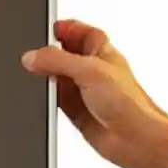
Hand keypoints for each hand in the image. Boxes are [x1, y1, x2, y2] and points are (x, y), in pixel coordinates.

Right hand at [22, 20, 167, 167]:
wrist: (135, 139)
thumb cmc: (129, 103)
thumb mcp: (89, 70)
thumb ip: (58, 61)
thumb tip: (32, 57)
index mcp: (103, 52)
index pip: (82, 32)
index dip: (66, 28)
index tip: (48, 28)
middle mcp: (94, 71)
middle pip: (66, 55)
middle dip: (51, 53)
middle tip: (35, 52)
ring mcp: (85, 92)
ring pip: (59, 79)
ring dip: (48, 77)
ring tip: (36, 74)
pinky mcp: (78, 112)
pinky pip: (57, 102)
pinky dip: (48, 99)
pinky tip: (44, 98)